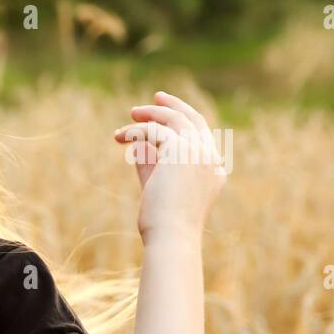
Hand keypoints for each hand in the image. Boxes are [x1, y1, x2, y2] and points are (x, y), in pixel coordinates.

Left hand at [113, 90, 226, 244]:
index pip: (202, 138)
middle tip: (157, 96)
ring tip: (132, 114)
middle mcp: (210, 159)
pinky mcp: (180, 150)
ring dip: (152, 114)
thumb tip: (137, 146)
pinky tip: (119, 136)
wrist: (171, 237)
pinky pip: (154, 131)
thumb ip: (151, 165)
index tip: (164, 115)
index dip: (184, 122)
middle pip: (194, 121)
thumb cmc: (163, 224)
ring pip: (174, 120)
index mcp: (214, 172)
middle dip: (175, 106)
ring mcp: (198, 153)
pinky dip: (135, 131)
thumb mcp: (157, 189)